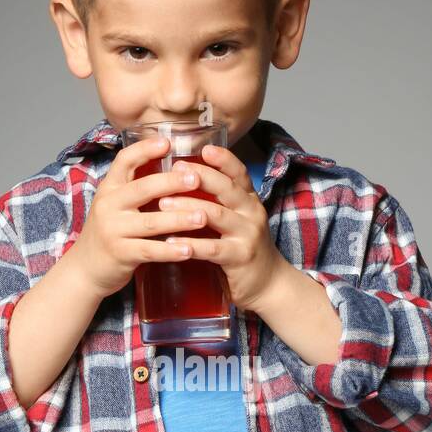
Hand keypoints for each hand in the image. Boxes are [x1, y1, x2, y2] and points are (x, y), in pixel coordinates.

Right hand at [69, 135, 219, 298]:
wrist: (85, 269)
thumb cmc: (109, 233)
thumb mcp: (115, 205)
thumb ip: (136, 188)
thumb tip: (172, 167)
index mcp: (109, 189)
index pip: (124, 160)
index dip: (145, 149)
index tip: (168, 142)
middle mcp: (109, 206)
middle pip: (143, 188)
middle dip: (172, 182)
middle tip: (196, 178)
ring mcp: (113, 231)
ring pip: (151, 222)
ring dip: (180, 219)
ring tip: (203, 216)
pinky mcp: (121, 254)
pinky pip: (150, 251)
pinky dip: (171, 251)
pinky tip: (189, 249)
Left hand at [155, 142, 284, 312]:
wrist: (269, 284)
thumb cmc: (243, 248)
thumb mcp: (237, 219)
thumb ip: (218, 202)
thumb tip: (183, 181)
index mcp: (249, 200)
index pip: (239, 173)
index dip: (223, 159)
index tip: (203, 148)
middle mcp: (252, 213)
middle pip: (226, 188)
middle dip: (200, 177)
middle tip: (174, 170)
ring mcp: (247, 235)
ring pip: (216, 215)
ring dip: (188, 207)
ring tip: (163, 204)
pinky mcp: (239, 258)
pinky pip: (212, 248)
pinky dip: (191, 244)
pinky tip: (170, 241)